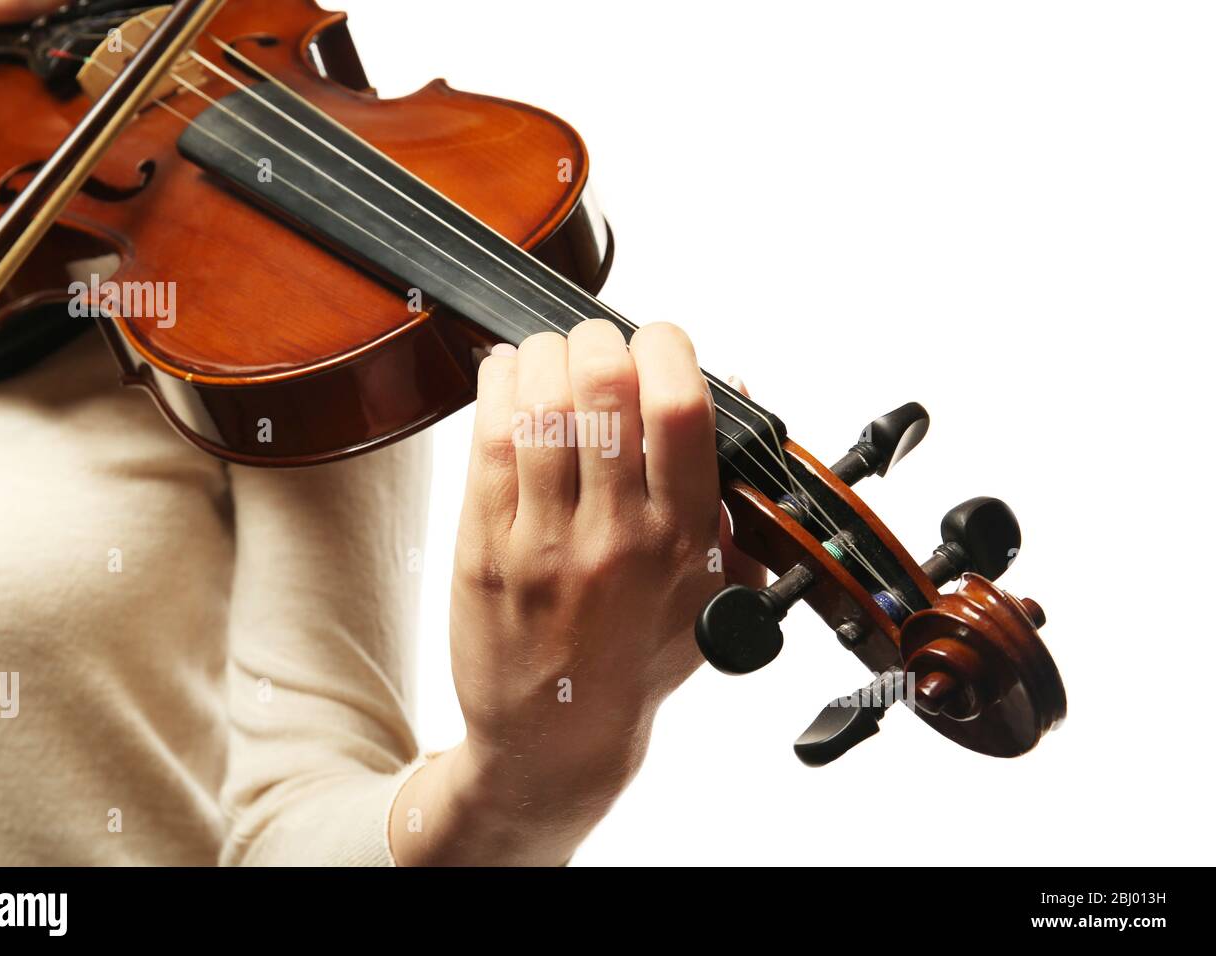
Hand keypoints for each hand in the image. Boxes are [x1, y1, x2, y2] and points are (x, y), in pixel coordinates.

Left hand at [390, 320, 762, 865]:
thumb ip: (730, 496)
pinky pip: (486, 440)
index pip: (682, 407)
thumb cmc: (637, 660)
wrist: (555, 740)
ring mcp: (544, 543)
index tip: (657, 341)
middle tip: (595, 346)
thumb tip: (734, 389)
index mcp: (683, 540)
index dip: (667, 346)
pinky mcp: (484, 548)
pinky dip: (496, 386)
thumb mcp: (712, 590)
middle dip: (598, 338)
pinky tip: (506, 377)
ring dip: (543, 354)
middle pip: (603, 385)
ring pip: (539, 402)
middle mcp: (616, 536)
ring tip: (549, 358)